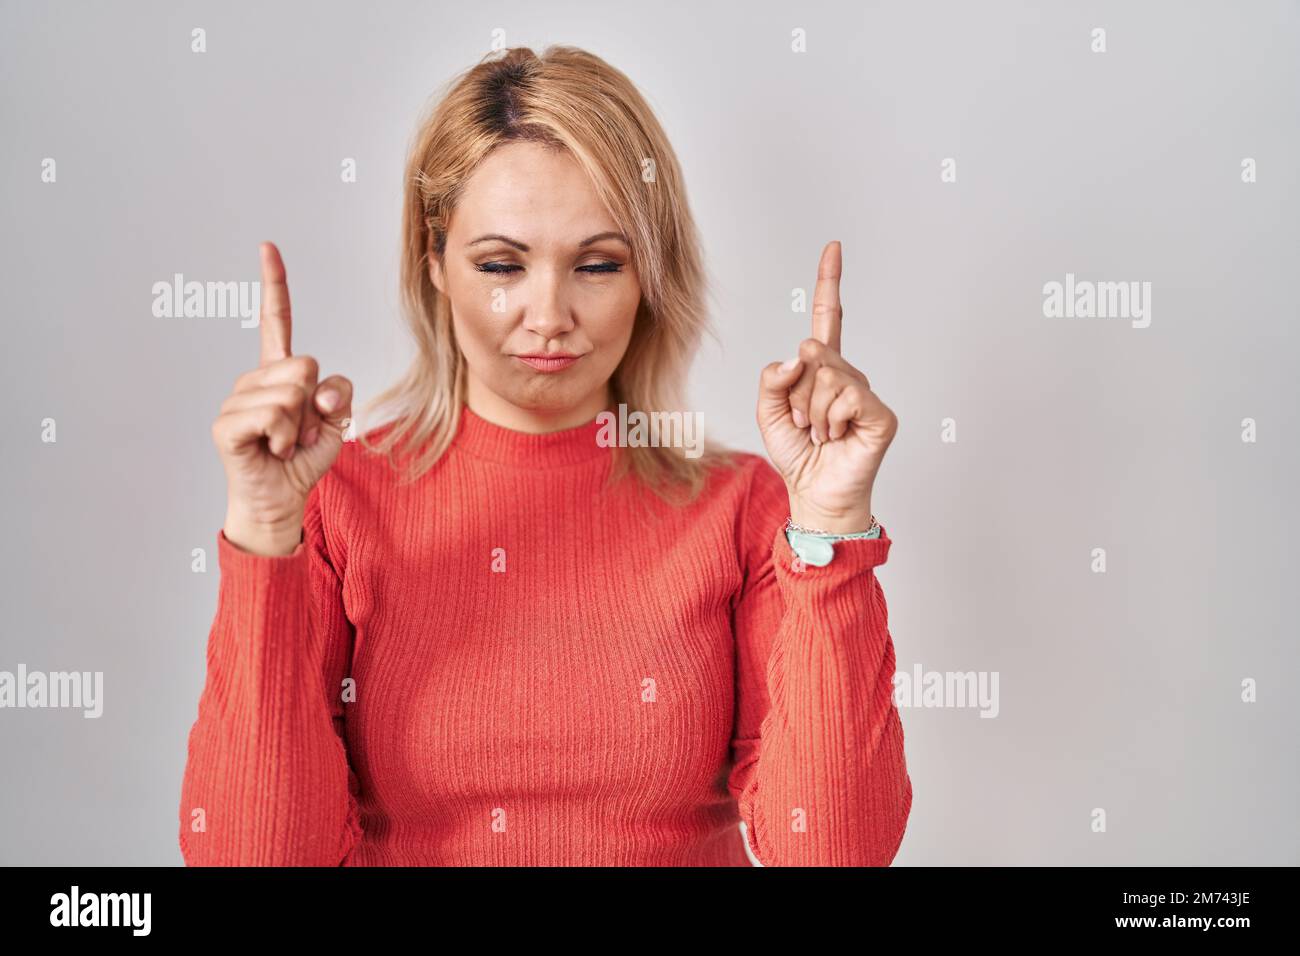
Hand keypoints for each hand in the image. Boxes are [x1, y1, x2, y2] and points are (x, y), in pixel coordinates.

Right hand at [211, 242, 353, 555]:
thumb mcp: (337, 421)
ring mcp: (237, 400)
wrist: (282, 498)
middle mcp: (255, 380)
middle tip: (302, 430)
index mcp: (279, 372)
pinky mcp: (226, 424)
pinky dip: (283, 437)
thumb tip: (319, 390)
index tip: (267, 247)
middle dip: (316, 404)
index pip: (277, 321)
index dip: (274, 285)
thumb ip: (338, 395)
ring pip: (292, 394)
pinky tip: (271, 448)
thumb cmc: (304, 458)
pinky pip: (272, 415)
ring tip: (285, 443)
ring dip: (301, 427)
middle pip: (306, 366)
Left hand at [756, 241, 897, 533]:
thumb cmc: (796, 454)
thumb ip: (773, 377)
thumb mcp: (767, 411)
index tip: (833, 247)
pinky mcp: (880, 415)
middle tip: (803, 424)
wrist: (814, 494)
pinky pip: (846, 397)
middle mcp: (847, 376)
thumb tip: (801, 354)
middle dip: (795, 394)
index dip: (829, 283)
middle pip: (813, 354)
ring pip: (826, 377)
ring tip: (821, 435)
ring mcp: (866, 394)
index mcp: (822, 369)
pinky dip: (831, 421)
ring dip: (811, 412)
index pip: (827, 318)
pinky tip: (838, 439)